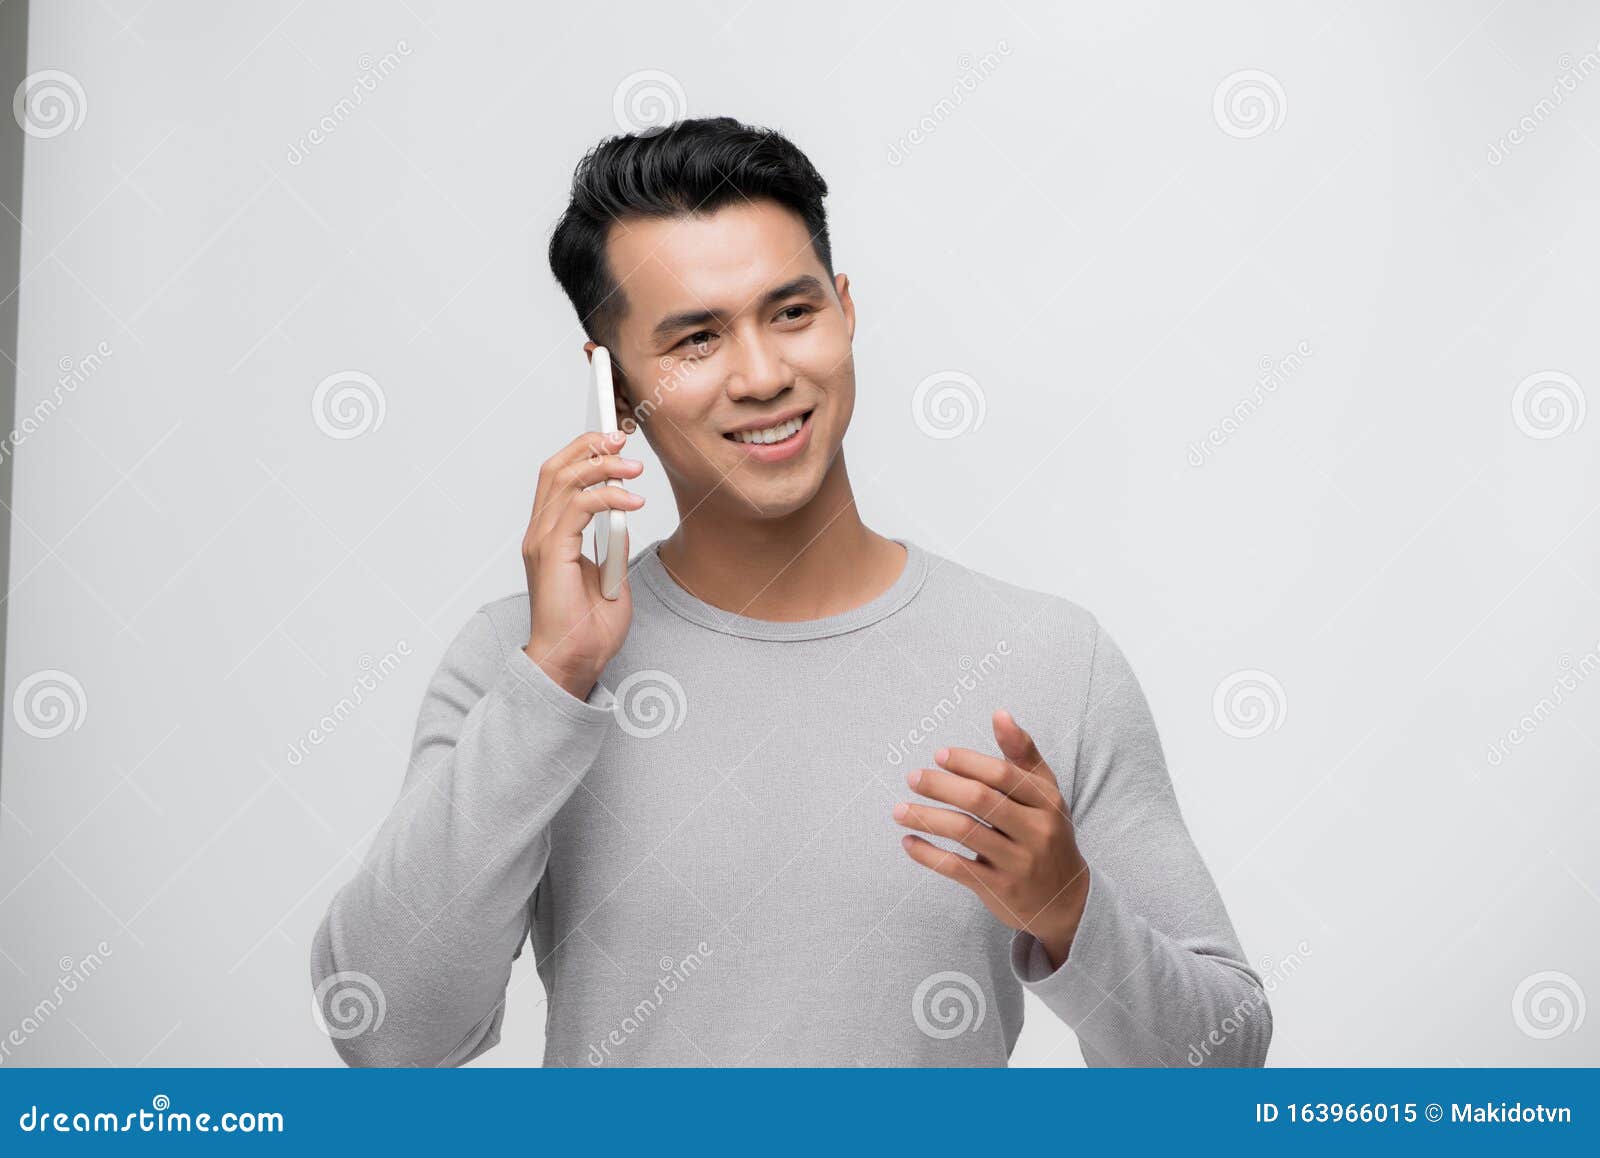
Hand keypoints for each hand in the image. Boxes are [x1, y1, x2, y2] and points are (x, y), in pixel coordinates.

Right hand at [522, 427, 645, 700]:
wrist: (573, 662)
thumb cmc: (588, 630)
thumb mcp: (610, 576)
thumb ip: (611, 545)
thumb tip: (622, 517)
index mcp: (550, 537)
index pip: (557, 479)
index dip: (582, 453)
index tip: (614, 441)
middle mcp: (540, 533)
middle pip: (555, 468)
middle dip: (589, 446)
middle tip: (622, 439)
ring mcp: (542, 541)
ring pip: (564, 480)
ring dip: (602, 466)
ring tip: (633, 466)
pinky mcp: (552, 552)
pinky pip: (578, 506)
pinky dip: (608, 496)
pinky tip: (633, 502)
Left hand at [894, 708, 1090, 969]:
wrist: (1066, 900)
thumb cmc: (1047, 833)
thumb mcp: (1045, 794)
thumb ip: (1023, 754)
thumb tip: (999, 713)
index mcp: (1046, 801)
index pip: (1004, 774)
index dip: (968, 762)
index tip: (938, 754)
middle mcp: (1036, 830)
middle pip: (981, 801)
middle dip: (941, 786)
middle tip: (912, 777)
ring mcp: (1019, 862)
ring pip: (965, 832)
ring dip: (926, 818)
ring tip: (898, 810)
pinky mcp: (1001, 889)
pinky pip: (957, 868)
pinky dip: (928, 854)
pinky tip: (909, 842)